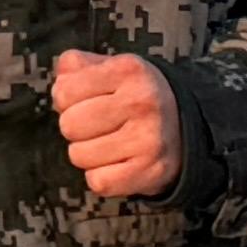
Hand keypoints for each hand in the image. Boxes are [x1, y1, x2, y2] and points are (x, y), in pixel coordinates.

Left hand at [54, 48, 183, 201]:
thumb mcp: (111, 69)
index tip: (87, 102)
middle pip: (69, 126)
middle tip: (99, 126)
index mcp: (128, 70)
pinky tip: (119, 163)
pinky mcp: (150, 171)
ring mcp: (148, 138)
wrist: (185, 131)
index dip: (67, 101)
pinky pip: (98, 181)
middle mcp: (141, 101)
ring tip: (111, 144)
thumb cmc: (135, 98)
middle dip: (76, 129)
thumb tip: (60, 76)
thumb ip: (77, 66)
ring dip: (87, 155)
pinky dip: (102, 177)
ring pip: (79, 156)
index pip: (64, 92)